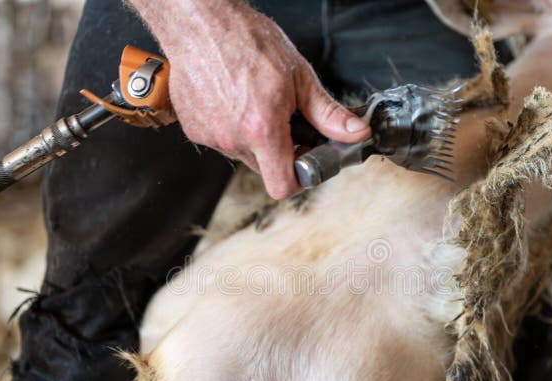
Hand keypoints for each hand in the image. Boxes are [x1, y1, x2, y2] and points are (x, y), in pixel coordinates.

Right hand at [129, 0, 370, 198]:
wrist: (201, 23)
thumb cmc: (246, 41)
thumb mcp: (299, 76)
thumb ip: (328, 114)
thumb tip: (356, 133)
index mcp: (262, 129)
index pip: (283, 186)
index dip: (300, 178)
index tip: (307, 158)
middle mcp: (233, 139)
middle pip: (266, 169)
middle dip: (281, 152)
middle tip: (288, 122)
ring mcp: (211, 137)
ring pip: (244, 154)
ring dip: (256, 138)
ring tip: (258, 104)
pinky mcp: (195, 130)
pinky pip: (222, 140)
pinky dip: (233, 127)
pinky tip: (235, 101)